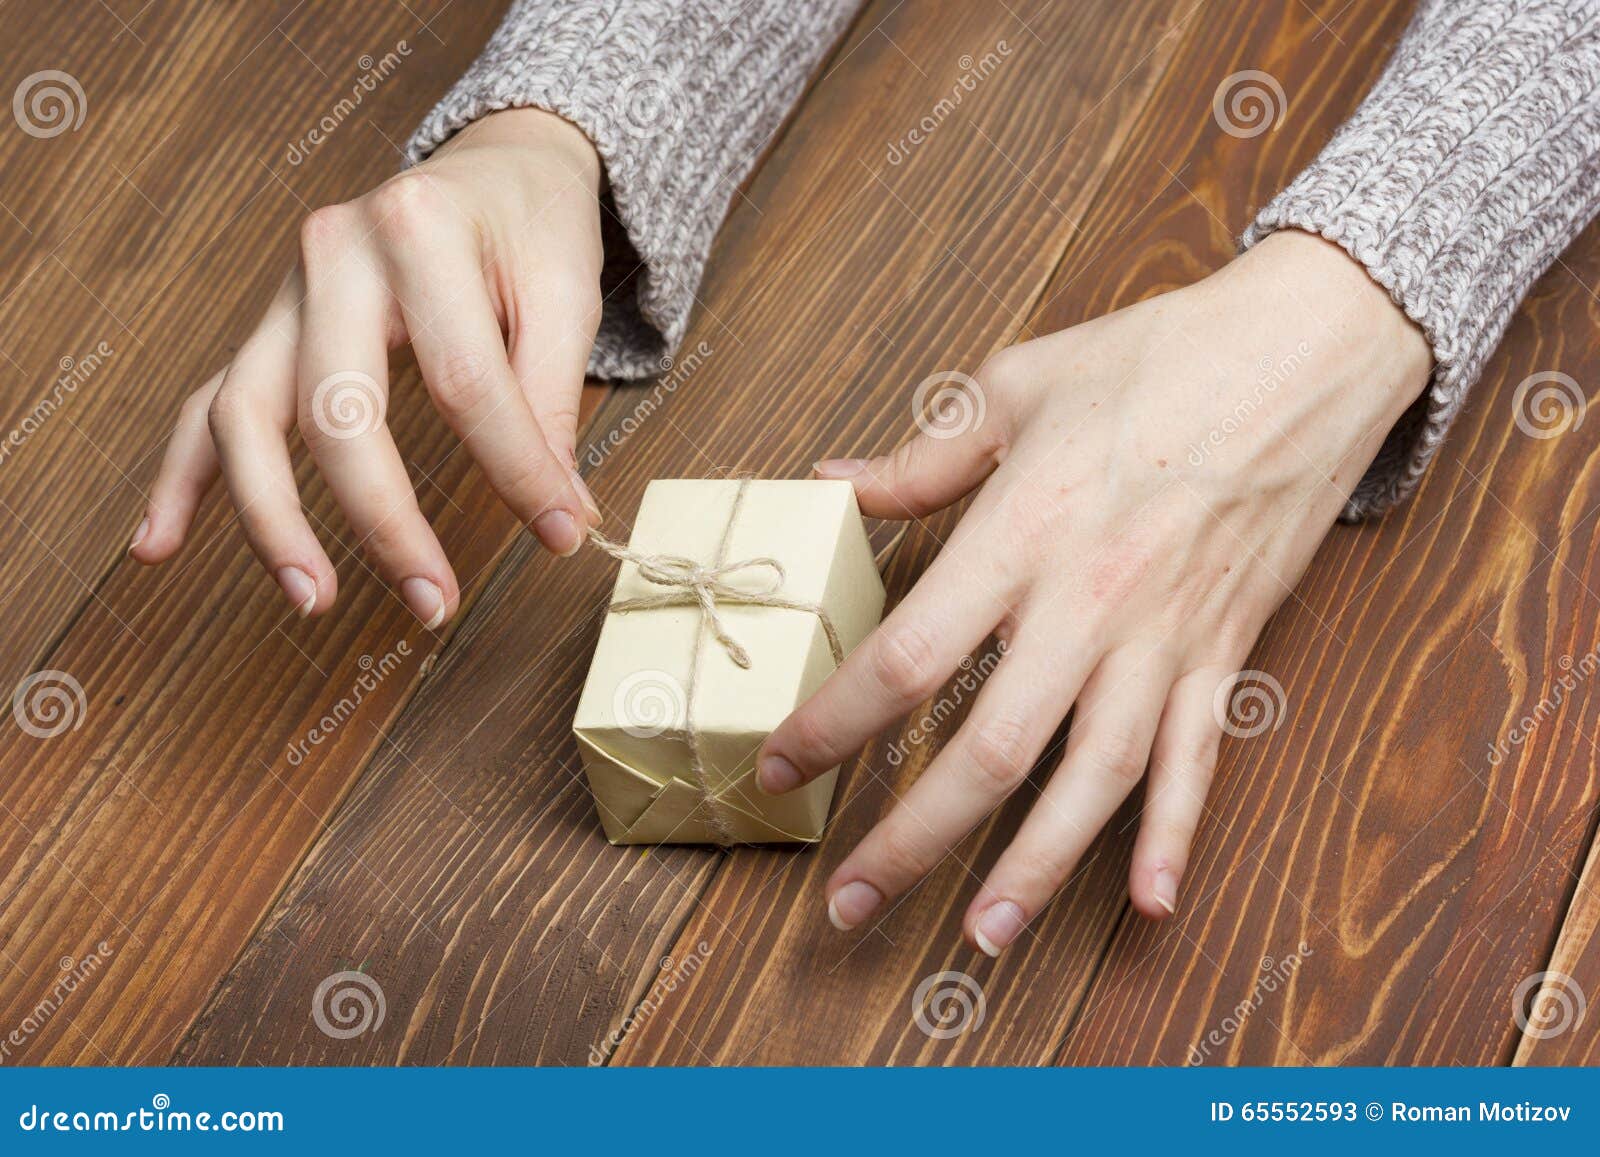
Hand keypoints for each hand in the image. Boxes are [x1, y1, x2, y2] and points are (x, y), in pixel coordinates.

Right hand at [130, 108, 604, 626]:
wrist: (494, 163)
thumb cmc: (530, 223)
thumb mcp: (567, 293)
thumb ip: (552, 401)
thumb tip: (560, 517)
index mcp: (417, 231)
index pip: (464, 385)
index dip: (517, 474)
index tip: (560, 537)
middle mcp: (333, 253)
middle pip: (336, 409)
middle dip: (384, 521)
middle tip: (434, 604)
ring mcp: (287, 293)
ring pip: (247, 413)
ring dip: (269, 516)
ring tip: (311, 597)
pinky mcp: (271, 329)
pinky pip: (208, 404)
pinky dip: (182, 479)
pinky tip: (158, 545)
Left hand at [759, 231, 1431, 954]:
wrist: (1307, 351)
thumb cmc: (1159, 356)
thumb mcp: (1019, 384)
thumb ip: (922, 456)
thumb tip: (830, 482)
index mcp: (1023, 534)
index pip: (908, 657)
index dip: (832, 724)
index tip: (779, 767)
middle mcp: (1089, 605)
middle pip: (990, 751)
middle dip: (911, 839)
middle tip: (848, 902)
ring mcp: (1164, 639)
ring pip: (1092, 781)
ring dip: (1035, 869)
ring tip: (978, 937)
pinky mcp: (1224, 651)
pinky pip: (1197, 760)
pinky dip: (1178, 835)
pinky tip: (1152, 904)